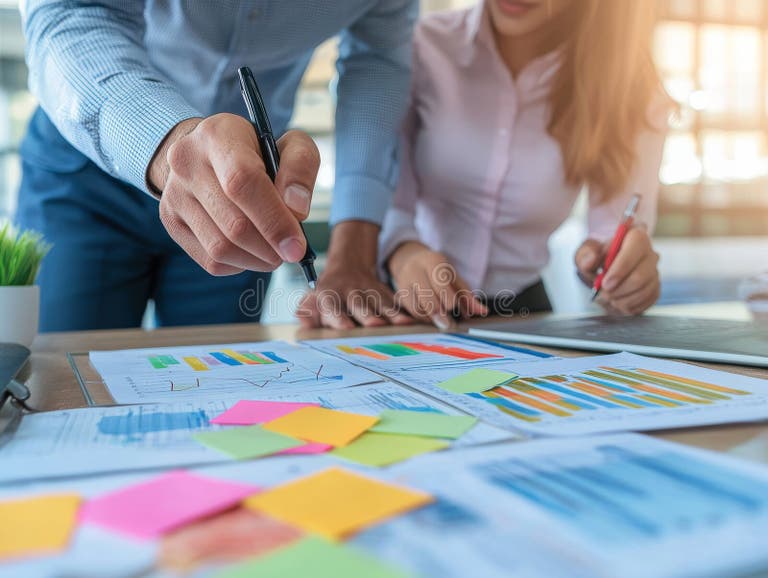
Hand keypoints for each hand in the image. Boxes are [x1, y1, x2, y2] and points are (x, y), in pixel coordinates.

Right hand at [148, 114, 319, 274]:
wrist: (208, 154)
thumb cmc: (256, 151)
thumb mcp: (289, 144)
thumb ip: (300, 168)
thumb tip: (297, 211)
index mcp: (217, 136)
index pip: (242, 182)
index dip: (274, 219)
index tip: (297, 246)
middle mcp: (187, 163)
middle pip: (234, 224)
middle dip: (270, 247)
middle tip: (291, 251)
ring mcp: (174, 194)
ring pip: (220, 248)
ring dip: (257, 260)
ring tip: (275, 252)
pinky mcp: (171, 221)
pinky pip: (210, 260)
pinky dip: (239, 264)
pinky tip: (252, 250)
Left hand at [296, 221, 413, 328]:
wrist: (348, 267)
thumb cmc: (328, 294)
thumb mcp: (312, 299)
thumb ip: (308, 312)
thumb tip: (302, 321)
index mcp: (330, 295)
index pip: (332, 306)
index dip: (338, 317)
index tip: (345, 328)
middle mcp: (351, 293)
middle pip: (360, 305)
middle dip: (368, 316)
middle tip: (375, 326)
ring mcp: (371, 292)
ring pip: (382, 304)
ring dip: (392, 315)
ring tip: (402, 325)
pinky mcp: (386, 294)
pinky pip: (398, 304)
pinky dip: (407, 312)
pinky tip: (417, 322)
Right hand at [387, 241, 486, 328]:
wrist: (411, 261)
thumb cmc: (438, 272)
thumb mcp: (455, 279)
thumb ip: (468, 296)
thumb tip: (482, 312)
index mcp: (433, 261)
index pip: (441, 283)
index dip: (449, 299)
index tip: (455, 310)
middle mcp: (415, 270)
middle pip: (427, 297)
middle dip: (439, 313)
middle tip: (448, 325)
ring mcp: (404, 281)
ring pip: (417, 306)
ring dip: (430, 317)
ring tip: (440, 320)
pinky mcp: (398, 294)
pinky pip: (410, 311)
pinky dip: (422, 318)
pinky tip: (430, 319)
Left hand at [575, 227, 659, 314]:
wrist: (604, 273)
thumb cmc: (596, 260)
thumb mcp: (585, 254)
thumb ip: (585, 255)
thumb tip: (592, 259)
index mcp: (635, 237)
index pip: (637, 246)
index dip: (621, 267)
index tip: (605, 283)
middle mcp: (650, 254)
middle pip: (640, 277)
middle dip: (618, 290)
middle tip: (602, 294)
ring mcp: (655, 273)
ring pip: (642, 292)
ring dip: (621, 300)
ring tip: (607, 297)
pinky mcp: (655, 289)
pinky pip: (646, 303)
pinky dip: (627, 307)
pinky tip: (616, 301)